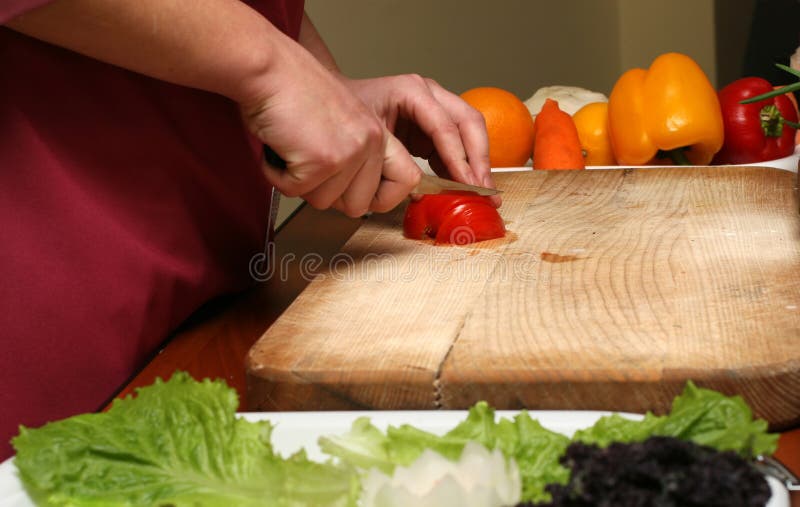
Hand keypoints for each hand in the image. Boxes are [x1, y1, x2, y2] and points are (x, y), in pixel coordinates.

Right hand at [239, 38, 420, 216]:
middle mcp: (371, 142)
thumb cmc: (292, 93)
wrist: (269, 69)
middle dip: (327, 194)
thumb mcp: (340, 125)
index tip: (354, 194)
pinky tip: (280, 147)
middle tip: (309, 165)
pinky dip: (278, 176)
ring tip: (293, 148)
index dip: (378, 198)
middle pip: (358, 206)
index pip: (406, 182)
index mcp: (379, 134)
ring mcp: (350, 151)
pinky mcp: (325, 160)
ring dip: (299, 183)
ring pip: (324, 202)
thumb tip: (359, 200)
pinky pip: (296, 191)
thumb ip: (356, 158)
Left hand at [342, 74, 499, 205]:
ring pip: (471, 134)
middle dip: (479, 159)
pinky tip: (465, 188)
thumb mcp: (366, 132)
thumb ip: (391, 156)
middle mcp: (431, 95)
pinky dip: (463, 167)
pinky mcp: (434, 128)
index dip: (459, 157)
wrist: (337, 104)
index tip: (468, 183)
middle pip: (470, 123)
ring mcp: (436, 109)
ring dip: (478, 165)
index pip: (446, 125)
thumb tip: (416, 189)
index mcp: (413, 90)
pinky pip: (457, 146)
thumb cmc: (347, 113)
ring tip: (483, 193)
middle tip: (484, 190)